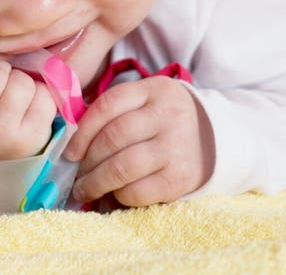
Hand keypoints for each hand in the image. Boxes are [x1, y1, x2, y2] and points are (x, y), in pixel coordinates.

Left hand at [64, 76, 214, 205]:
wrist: (215, 139)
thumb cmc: (166, 119)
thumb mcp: (147, 100)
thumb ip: (115, 111)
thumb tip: (73, 143)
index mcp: (152, 90)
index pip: (108, 104)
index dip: (82, 130)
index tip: (69, 151)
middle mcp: (166, 115)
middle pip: (113, 137)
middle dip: (87, 160)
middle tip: (76, 174)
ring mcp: (175, 147)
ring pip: (123, 166)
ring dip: (97, 182)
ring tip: (85, 189)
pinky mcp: (181, 178)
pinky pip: (139, 191)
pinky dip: (119, 196)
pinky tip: (112, 195)